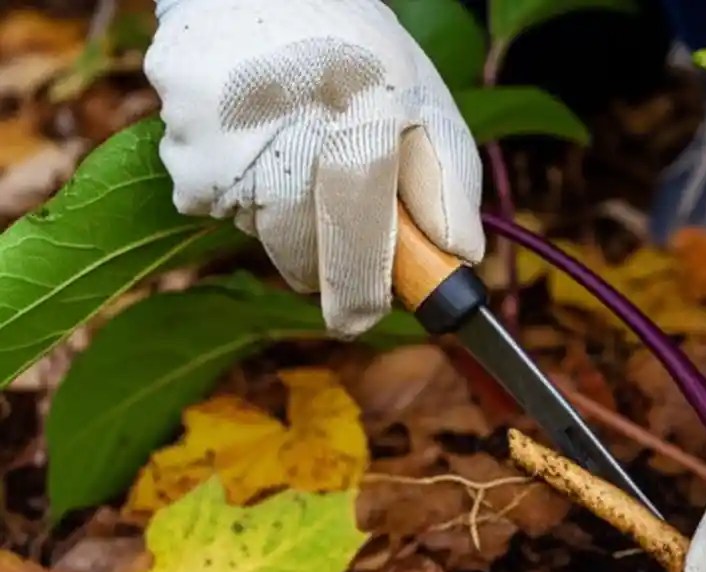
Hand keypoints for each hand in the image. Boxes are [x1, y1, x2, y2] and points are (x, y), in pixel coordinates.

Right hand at [145, 0, 483, 335]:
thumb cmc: (353, 50)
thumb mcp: (421, 99)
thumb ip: (448, 179)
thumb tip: (459, 256)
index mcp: (357, 112)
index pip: (356, 221)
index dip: (360, 283)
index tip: (361, 318)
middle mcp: (282, 127)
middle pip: (298, 246)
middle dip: (324, 255)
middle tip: (337, 222)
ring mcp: (218, 137)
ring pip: (255, 227)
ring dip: (280, 213)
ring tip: (296, 151)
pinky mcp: (176, 144)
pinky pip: (210, 201)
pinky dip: (237, 188)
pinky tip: (254, 139)